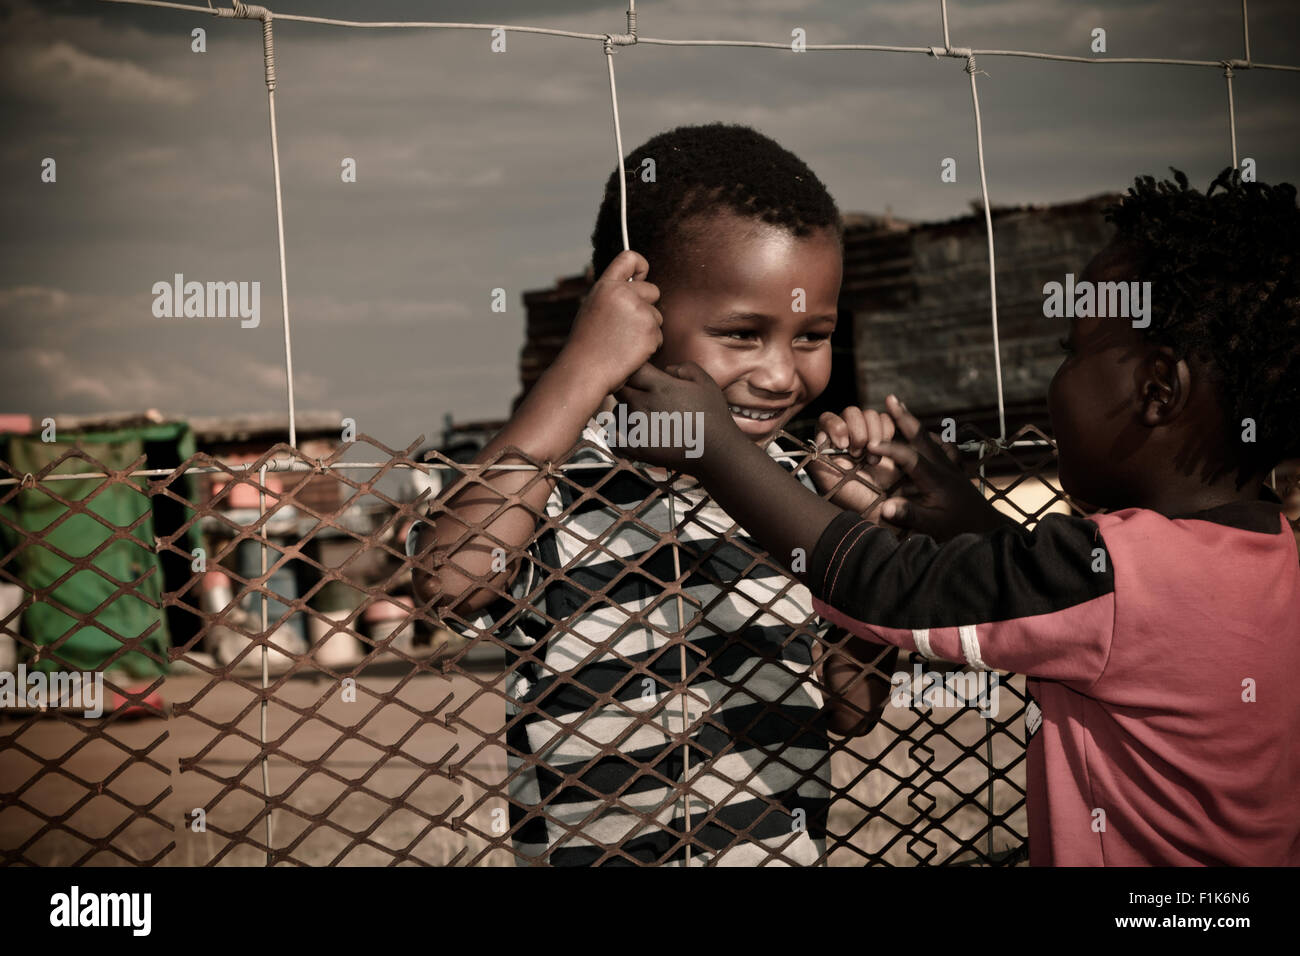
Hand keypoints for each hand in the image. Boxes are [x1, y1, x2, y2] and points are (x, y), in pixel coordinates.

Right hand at [563, 250, 662, 394]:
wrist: (585, 371)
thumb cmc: (586, 345)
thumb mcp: (592, 310)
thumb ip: (613, 297)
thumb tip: (634, 288)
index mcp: (605, 286)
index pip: (630, 258)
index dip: (641, 266)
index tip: (642, 277)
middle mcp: (623, 294)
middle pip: (653, 290)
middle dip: (647, 307)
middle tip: (628, 326)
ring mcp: (639, 312)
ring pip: (657, 316)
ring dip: (647, 330)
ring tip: (623, 343)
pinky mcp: (650, 332)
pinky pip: (658, 336)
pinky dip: (649, 346)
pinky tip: (629, 353)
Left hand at [613, 361, 736, 470]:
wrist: (717, 452)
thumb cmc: (713, 416)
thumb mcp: (706, 381)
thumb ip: (684, 368)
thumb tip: (665, 369)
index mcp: (659, 386)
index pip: (631, 369)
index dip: (633, 369)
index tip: (641, 375)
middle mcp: (644, 404)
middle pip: (619, 389)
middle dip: (626, 389)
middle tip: (639, 396)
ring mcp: (638, 427)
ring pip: (616, 413)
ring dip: (623, 411)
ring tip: (639, 416)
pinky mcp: (637, 448)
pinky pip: (613, 438)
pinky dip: (617, 435)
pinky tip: (628, 433)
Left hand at [806, 406, 902, 517]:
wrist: (877, 505)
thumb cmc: (849, 494)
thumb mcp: (826, 479)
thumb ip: (818, 458)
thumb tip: (821, 436)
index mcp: (826, 440)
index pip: (828, 418)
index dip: (837, 426)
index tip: (843, 444)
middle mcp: (845, 433)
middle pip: (852, 412)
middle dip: (858, 432)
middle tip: (859, 455)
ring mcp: (866, 433)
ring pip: (871, 414)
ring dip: (874, 435)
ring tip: (872, 460)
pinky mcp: (885, 436)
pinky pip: (887, 421)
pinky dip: (887, 433)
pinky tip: (883, 454)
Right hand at [867, 395, 1018, 540]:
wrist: (991, 530)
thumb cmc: (960, 530)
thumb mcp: (933, 527)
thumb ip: (910, 515)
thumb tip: (885, 507)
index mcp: (935, 480)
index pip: (910, 457)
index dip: (890, 448)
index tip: (871, 444)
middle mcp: (944, 468)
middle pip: (922, 437)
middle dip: (904, 417)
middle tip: (891, 398)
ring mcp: (952, 469)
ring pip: (933, 440)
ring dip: (916, 425)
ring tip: (903, 410)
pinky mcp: (958, 473)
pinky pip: (946, 449)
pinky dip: (936, 439)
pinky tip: (932, 437)